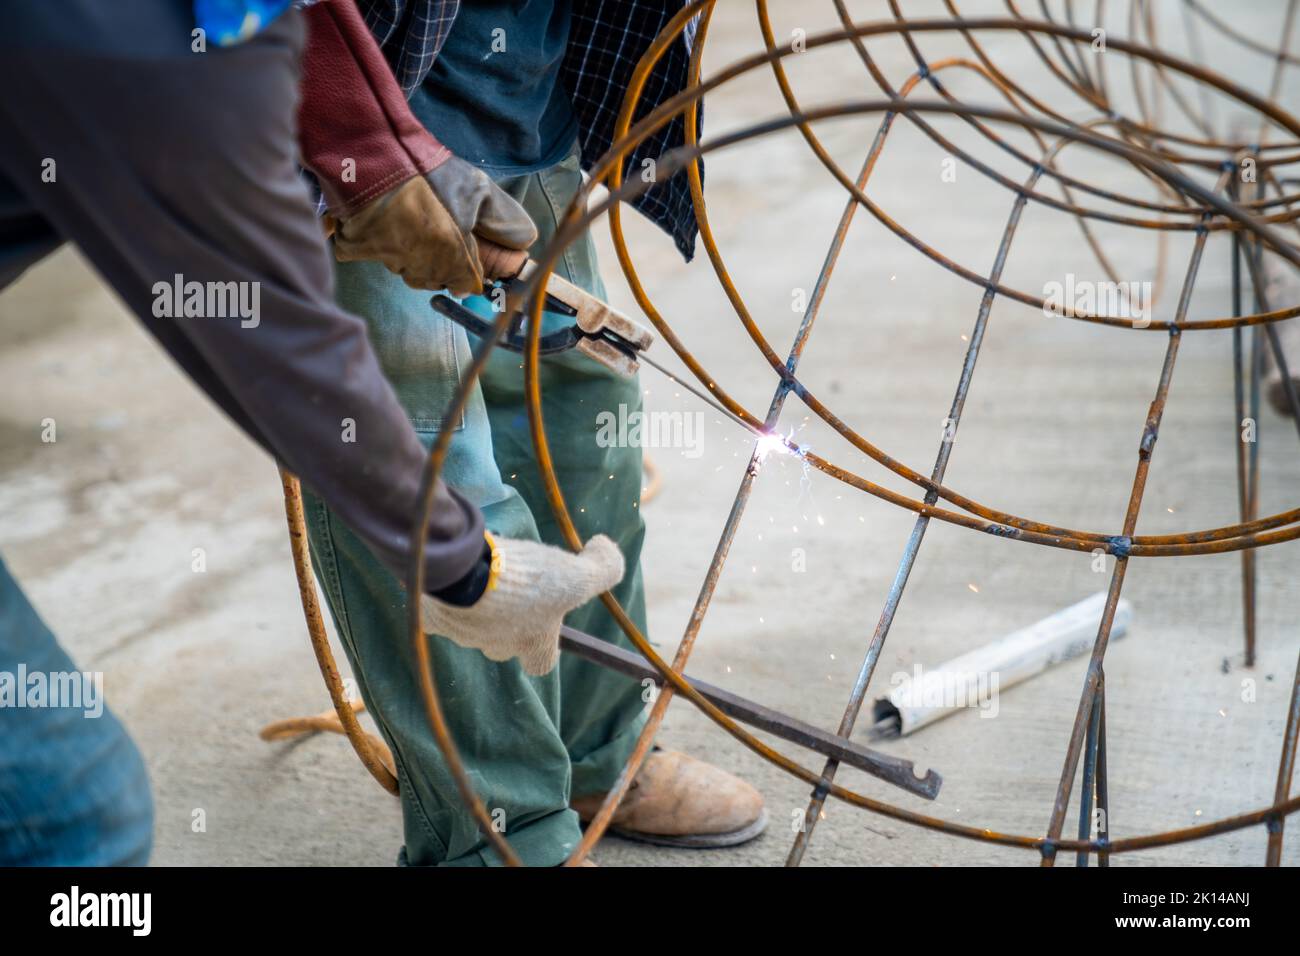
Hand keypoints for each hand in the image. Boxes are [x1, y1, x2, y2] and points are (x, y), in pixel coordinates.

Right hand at [332, 155, 537, 296]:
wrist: (370, 159)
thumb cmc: (427, 176)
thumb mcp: (478, 190)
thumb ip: (504, 221)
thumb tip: (523, 243)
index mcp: (451, 260)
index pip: (469, 285)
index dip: (473, 269)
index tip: (472, 251)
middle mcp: (420, 269)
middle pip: (436, 278)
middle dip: (443, 261)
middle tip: (441, 229)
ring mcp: (387, 261)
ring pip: (406, 268)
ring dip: (412, 253)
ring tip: (413, 221)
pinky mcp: (356, 249)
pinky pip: (370, 254)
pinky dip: (376, 242)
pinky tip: (382, 220)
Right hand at [420, 535, 624, 675]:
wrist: (464, 574)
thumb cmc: (525, 582)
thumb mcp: (577, 574)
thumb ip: (604, 566)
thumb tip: (606, 550)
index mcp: (532, 645)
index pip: (542, 662)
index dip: (546, 645)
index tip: (549, 620)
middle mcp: (498, 648)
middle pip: (506, 644)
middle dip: (511, 621)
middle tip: (514, 588)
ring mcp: (463, 636)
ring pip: (474, 626)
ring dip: (481, 606)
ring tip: (484, 572)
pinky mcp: (435, 620)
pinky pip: (442, 613)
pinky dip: (447, 599)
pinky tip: (453, 576)